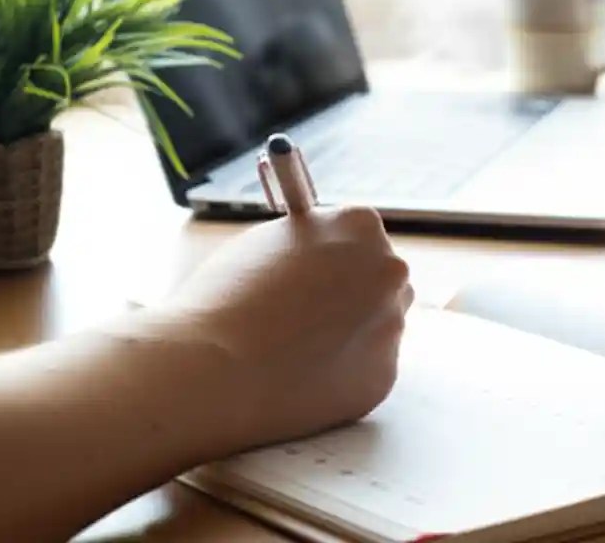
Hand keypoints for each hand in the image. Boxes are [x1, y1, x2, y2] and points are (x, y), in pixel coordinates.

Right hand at [167, 206, 412, 448]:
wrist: (213, 368)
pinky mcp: (384, 376)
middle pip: (381, 280)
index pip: (362, 236)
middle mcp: (389, 271)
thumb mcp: (268, 240)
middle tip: (309, 316)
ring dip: (350, 336)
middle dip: (353, 296)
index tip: (316, 273)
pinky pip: (368, 372)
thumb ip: (311, 242)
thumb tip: (326, 254)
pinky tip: (303, 378)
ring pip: (379, 328)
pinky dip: (343, 376)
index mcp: (361, 225)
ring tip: (295, 351)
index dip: (335, 257)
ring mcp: (392, 325)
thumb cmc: (226, 298)